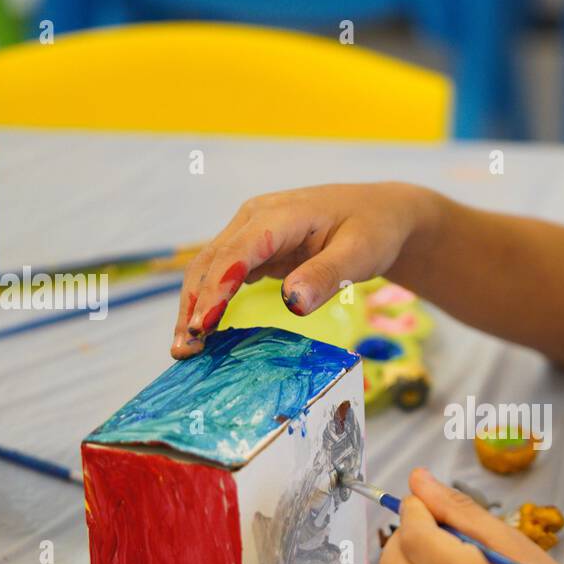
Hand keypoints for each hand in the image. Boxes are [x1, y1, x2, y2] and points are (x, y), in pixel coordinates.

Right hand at [170, 182, 432, 357]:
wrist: (378, 213)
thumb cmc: (373, 230)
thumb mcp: (360, 254)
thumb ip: (326, 276)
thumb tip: (293, 303)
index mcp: (280, 214)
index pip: (238, 252)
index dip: (217, 288)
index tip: (202, 324)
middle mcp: (255, 218)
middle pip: (212, 262)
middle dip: (194, 305)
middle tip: (184, 350)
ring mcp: (250, 232)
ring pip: (209, 269)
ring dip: (194, 307)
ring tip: (184, 349)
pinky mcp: (253, 249)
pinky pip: (222, 275)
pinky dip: (209, 303)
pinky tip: (202, 333)